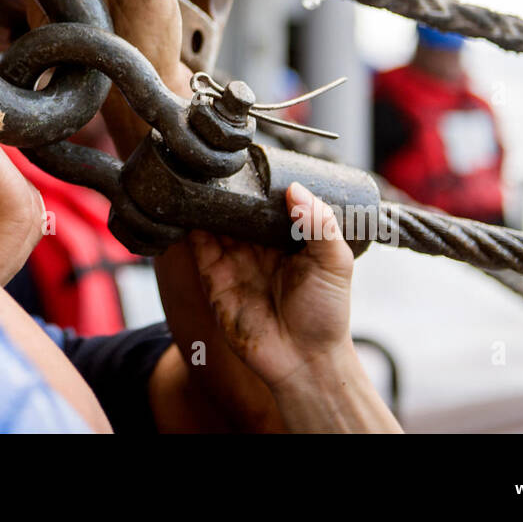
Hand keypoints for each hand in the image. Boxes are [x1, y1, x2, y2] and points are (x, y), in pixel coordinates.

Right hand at [190, 183, 353, 388]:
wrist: (304, 362)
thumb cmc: (326, 315)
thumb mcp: (334, 262)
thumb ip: (320, 224)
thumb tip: (295, 188)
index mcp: (287, 239)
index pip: (267, 202)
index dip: (259, 183)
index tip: (250, 160)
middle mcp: (258, 247)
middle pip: (237, 208)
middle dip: (228, 188)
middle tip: (219, 163)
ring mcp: (234, 262)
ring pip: (214, 222)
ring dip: (207, 202)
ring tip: (200, 178)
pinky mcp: (215, 279)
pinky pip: (198, 248)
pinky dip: (190, 227)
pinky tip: (188, 208)